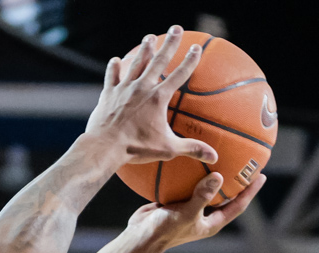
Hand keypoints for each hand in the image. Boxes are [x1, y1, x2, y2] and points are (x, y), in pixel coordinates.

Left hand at [85, 26, 215, 166]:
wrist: (105, 146)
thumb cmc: (137, 148)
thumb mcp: (168, 149)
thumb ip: (191, 148)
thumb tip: (214, 157)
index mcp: (158, 98)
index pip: (179, 75)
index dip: (189, 61)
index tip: (196, 48)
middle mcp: (142, 87)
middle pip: (158, 60)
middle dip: (169, 43)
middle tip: (175, 29)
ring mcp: (124, 88)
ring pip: (136, 63)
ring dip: (144, 50)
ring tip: (149, 38)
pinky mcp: (109, 94)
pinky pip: (112, 77)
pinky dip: (114, 68)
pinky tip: (116, 60)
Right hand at [128, 170, 267, 248]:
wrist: (140, 236)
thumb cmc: (165, 230)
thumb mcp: (186, 213)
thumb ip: (202, 196)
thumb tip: (219, 177)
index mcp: (212, 222)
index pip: (238, 206)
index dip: (250, 192)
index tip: (261, 176)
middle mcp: (203, 215)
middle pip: (225, 196)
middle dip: (235, 181)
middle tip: (245, 162)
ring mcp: (190, 207)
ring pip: (206, 188)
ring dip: (213, 174)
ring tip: (222, 156)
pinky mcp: (176, 200)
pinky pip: (188, 184)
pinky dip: (192, 173)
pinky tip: (193, 157)